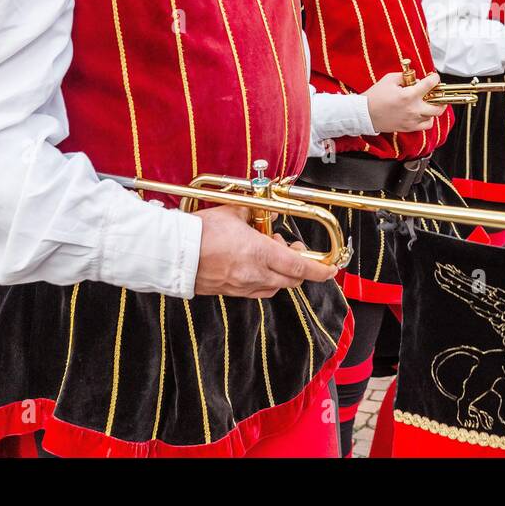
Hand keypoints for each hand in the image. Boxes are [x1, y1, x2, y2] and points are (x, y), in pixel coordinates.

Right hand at [193, 205, 336, 297]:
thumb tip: (264, 214)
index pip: (301, 267)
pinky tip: (252, 265)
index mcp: (261, 254)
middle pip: (292, 279)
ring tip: (266, 252)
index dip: (321, 270)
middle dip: (299, 266)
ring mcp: (242, 286)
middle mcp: (255, 274)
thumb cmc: (201, 231)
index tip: (331, 269)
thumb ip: (254, 214)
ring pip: (275, 286)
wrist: (173, 253)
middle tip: (289, 247)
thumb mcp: (233, 213)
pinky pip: (256, 290)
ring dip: (280, 273)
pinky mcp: (229, 292)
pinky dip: (262, 279)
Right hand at [365, 70, 446, 132]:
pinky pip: (426, 125)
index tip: (433, 77)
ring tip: (429, 103)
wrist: (364, 114)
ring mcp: (412, 120)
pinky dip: (428, 119)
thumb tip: (416, 78)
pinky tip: (423, 113)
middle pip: (438, 105)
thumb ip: (405, 76)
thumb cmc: (375, 96)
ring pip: (434, 116)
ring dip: (434, 108)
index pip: (430, 84)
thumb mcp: (389, 79)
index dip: (435, 78)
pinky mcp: (409, 127)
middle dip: (441, 97)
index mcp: (409, 95)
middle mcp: (413, 109)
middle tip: (437, 92)